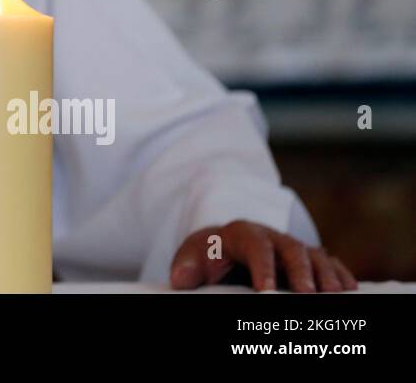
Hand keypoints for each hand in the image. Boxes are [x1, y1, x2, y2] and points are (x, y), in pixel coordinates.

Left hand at [170, 219, 356, 292]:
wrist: (223, 247)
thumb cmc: (207, 255)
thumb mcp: (192, 256)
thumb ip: (186, 265)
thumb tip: (180, 279)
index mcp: (242, 233)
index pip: (255, 247)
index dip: (262, 268)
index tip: (266, 293)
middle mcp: (272, 236)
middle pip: (291, 250)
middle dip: (301, 273)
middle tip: (308, 296)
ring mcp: (292, 246)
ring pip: (315, 255)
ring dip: (326, 275)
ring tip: (335, 296)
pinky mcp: (307, 258)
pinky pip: (328, 261)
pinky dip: (340, 273)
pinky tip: (349, 289)